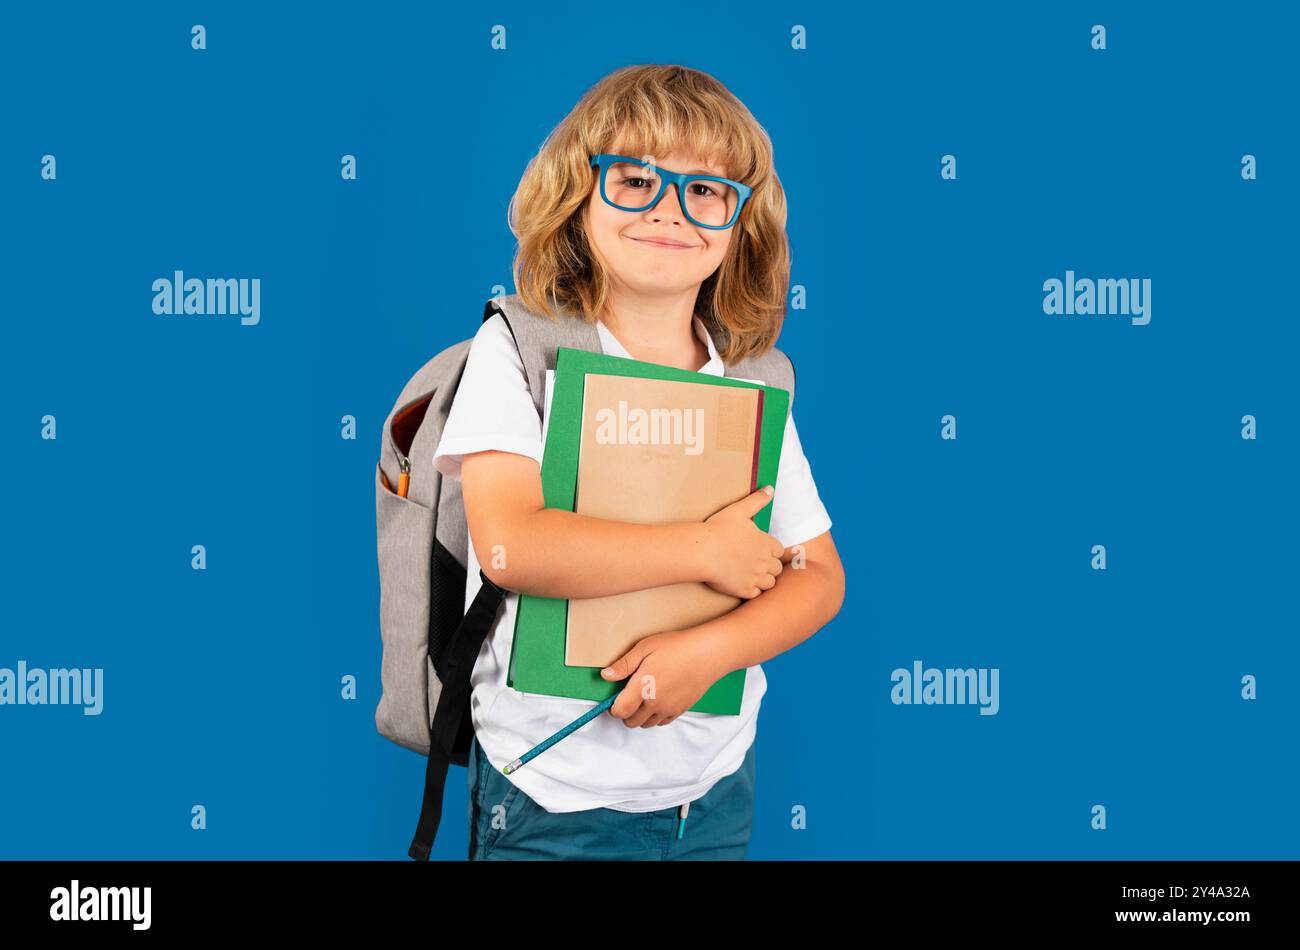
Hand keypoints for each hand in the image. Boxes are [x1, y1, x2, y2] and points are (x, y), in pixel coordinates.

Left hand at [599, 627, 732, 727]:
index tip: (614, 697)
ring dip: (640, 715)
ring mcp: (668, 709)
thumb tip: (606, 676)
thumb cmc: (677, 647)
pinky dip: (655, 716)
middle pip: (630, 721)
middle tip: (628, 695)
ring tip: (643, 697)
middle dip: (625, 712)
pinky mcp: (680, 710)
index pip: (619, 711)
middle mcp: (654, 703)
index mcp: (642, 688)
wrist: (707, 654)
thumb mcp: (645, 648)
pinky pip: (661, 722)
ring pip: (646, 724)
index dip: (612, 707)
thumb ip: (624, 664)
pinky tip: (657, 700)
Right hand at [699, 486, 784, 598]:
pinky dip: (752, 590)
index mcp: (766, 543)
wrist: (703, 551)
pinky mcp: (744, 590)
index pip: (778, 550)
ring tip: (750, 574)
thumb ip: (757, 500)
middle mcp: (765, 562)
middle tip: (755, 562)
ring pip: (770, 583)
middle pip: (776, 568)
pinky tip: (742, 583)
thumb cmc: (719, 529)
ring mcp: (755, 578)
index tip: (760, 549)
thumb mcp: (739, 510)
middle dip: (769, 566)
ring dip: (763, 579)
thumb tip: (770, 489)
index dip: (770, 550)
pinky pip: (756, 594)